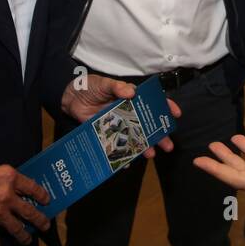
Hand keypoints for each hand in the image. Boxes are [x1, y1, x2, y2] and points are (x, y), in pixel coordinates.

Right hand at [0, 152, 49, 245]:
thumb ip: (0, 174)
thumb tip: (6, 181)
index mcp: (9, 177)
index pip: (33, 188)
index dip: (42, 195)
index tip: (46, 201)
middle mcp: (7, 196)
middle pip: (30, 212)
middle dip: (40, 221)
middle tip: (45, 225)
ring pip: (17, 229)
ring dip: (24, 237)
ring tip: (28, 241)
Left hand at [60, 74, 180, 158]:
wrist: (70, 98)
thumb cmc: (90, 87)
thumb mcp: (104, 83)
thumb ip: (117, 87)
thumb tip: (132, 92)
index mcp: (131, 98)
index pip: (152, 101)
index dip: (165, 107)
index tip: (175, 114)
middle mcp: (128, 112)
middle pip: (147, 124)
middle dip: (159, 135)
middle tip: (168, 145)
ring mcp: (119, 124)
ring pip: (135, 137)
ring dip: (144, 146)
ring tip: (151, 155)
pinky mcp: (108, 133)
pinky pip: (118, 145)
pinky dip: (123, 154)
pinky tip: (127, 161)